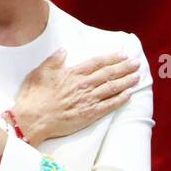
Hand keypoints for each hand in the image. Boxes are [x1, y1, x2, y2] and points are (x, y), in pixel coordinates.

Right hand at [10, 48, 140, 144]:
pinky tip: (129, 95)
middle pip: (109, 74)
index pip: (97, 63)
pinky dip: (120, 100)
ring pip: (112, 88)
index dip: (112, 58)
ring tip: (137, 76)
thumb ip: (54, 60)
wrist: (33, 119)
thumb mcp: (40, 72)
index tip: (123, 54)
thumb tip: (64, 50)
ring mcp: (88, 100)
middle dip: (125, 68)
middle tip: (137, 63)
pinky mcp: (89, 115)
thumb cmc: (34, 96)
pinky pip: (109, 106)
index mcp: (73, 73)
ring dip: (126, 81)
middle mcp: (84, 85)